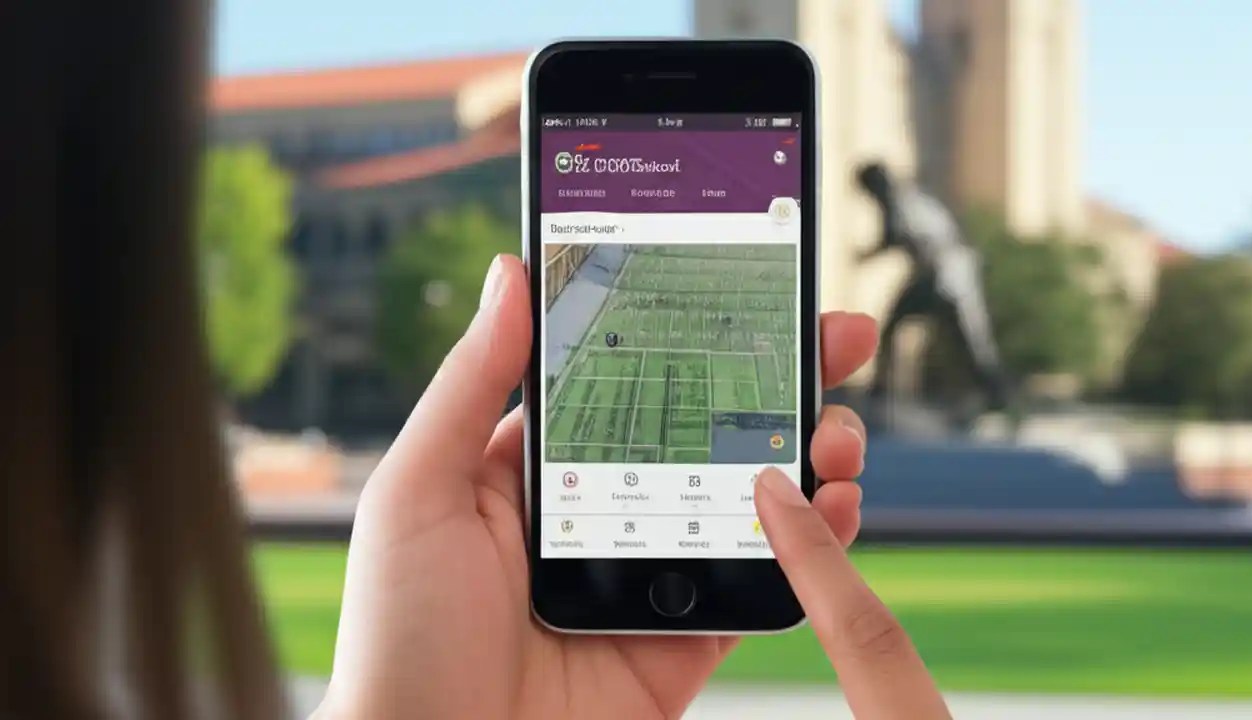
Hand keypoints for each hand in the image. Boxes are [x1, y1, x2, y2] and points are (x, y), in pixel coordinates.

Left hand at [316, 254, 943, 718]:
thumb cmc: (400, 633)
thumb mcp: (419, 489)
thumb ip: (473, 381)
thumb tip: (510, 273)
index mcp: (541, 465)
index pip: (634, 374)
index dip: (697, 329)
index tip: (753, 284)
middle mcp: (607, 507)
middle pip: (711, 424)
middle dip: (783, 376)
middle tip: (841, 336)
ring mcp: (653, 571)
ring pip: (753, 496)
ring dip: (810, 452)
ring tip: (838, 429)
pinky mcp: (688, 635)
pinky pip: (766, 580)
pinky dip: (814, 543)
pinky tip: (835, 504)